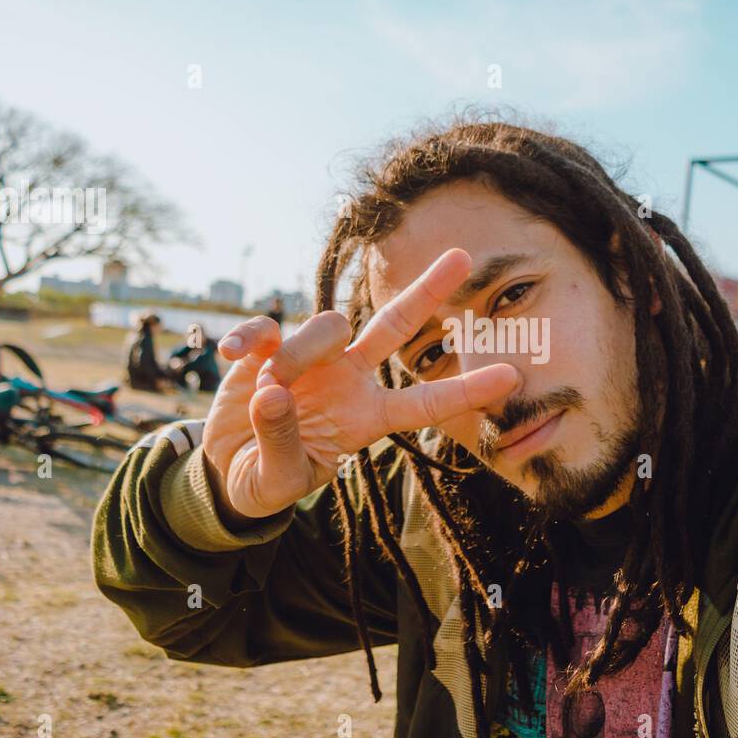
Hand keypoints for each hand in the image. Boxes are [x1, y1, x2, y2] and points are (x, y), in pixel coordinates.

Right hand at [202, 248, 517, 521]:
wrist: (225, 470)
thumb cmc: (264, 480)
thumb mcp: (276, 481)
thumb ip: (281, 443)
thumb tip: (273, 393)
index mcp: (367, 418)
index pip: (425, 404)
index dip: (466, 391)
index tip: (511, 375)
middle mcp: (348, 379)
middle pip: (395, 326)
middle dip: (428, 290)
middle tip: (465, 256)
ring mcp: (310, 358)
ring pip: (327, 327)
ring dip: (299, 354)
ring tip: (268, 390)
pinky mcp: (266, 346)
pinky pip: (266, 326)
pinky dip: (248, 336)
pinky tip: (231, 355)